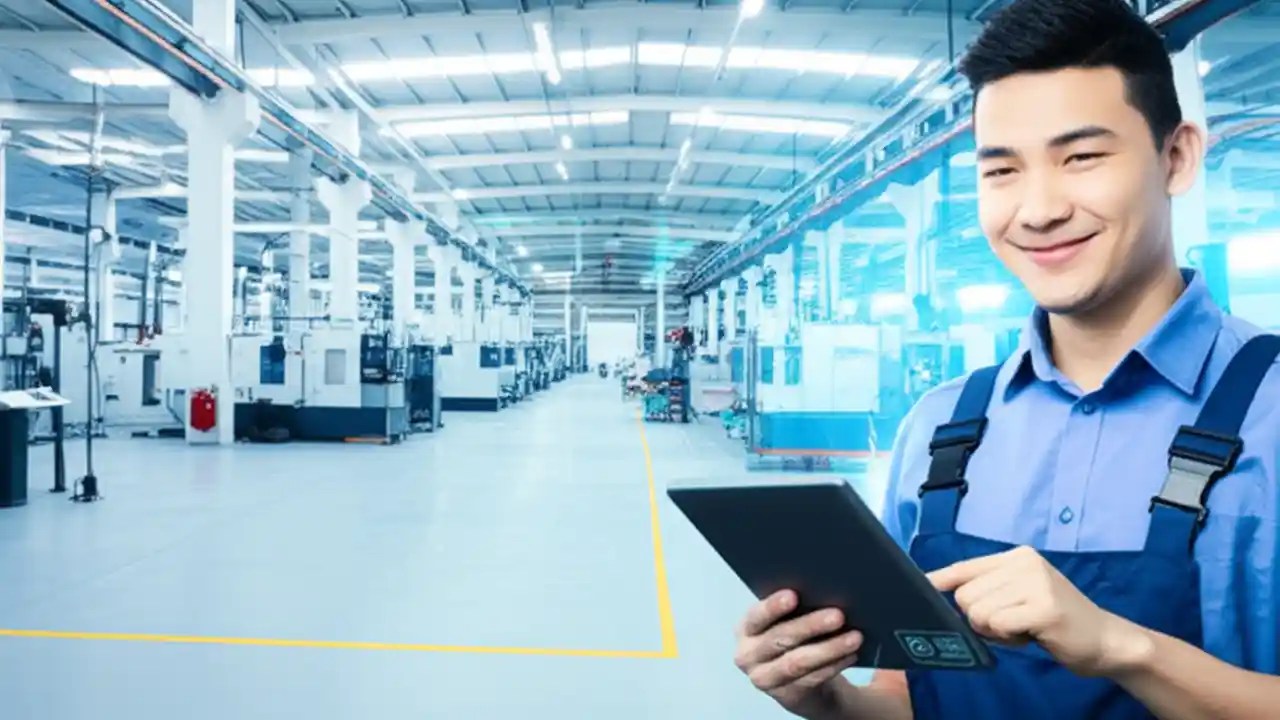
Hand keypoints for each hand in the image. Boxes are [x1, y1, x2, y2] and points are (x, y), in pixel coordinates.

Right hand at [734, 590, 862, 717]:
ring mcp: (765, 679)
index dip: (773, 606)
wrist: (798, 681)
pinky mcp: (786, 696)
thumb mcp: (787, 622)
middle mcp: (748, 655)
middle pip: (780, 638)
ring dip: (830, 648)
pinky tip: (851, 654)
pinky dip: (835, 665)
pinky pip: (812, 679)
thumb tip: (824, 590)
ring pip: (798, 662)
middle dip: (811, 625)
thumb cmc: (795, 637)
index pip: (756, 616)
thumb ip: (795, 608)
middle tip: (838, 615)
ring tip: (855, 637)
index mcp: (746, 629)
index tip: (793, 595)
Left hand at [927, 545, 1144, 675]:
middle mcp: (1024, 563)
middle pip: (965, 595)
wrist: (1106, 639)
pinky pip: (997, 624)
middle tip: (1013, 623)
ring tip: (1024, 627)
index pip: (966, 567)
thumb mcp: (1019, 595)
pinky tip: (1031, 634)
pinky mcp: (1044, 607)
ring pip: (978, 612)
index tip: (921, 585)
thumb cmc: (1055, 621)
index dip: (940, 579)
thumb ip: (987, 590)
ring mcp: (1035, 582)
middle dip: (981, 619)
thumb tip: (939, 591)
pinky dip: (1008, 638)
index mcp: (1017, 557)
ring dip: (996, 631)